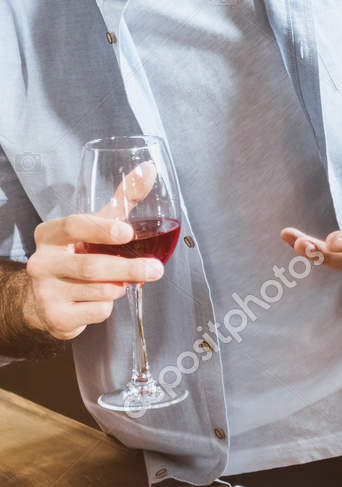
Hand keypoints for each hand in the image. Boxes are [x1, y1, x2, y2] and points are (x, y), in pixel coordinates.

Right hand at [23, 204, 163, 343]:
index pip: (73, 226)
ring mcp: (46, 292)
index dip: (102, 229)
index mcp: (50, 234)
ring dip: (121, 286)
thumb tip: (149, 170)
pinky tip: (102, 299)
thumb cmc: (75, 255)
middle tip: (155, 269)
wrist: (44, 300)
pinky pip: (98, 310)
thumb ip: (121, 201)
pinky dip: (110, 305)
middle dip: (129, 268)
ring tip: (123, 281)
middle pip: (91, 265)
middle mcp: (42, 262)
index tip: (128, 233)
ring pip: (100, 290)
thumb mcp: (93, 227)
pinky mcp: (56, 317)